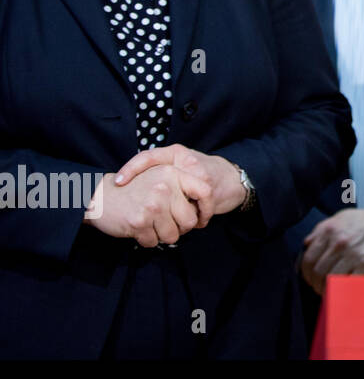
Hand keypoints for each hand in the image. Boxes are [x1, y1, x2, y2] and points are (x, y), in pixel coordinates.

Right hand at [85, 164, 204, 246]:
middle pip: (189, 220)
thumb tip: (202, 213)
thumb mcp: (159, 178)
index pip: (205, 191)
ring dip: (162, 236)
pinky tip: (139, 229)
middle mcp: (164, 187)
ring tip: (151, 225)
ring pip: (173, 235)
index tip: (201, 219)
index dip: (207, 209)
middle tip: (167, 225)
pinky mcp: (139, 221)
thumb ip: (181, 188)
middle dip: (180, 228)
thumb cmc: (133, 190)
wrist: (99, 197)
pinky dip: (147, 240)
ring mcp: (152, 205)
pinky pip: (153, 242)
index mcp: (172, 173)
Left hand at [113, 144, 245, 221]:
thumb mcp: (179, 164)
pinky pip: (191, 209)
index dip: (131, 168)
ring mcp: (198, 175)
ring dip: (169, 215)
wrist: (231, 177)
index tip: (118, 182)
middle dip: (149, 202)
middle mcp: (186, 161)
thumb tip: (127, 183)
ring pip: (173, 199)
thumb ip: (159, 169)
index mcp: (175, 153)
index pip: (148, 156)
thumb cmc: (199, 173)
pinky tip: (189, 225)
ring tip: (162, 224)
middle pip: (159, 181)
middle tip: (139, 215)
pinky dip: (188, 220)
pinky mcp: (208, 190)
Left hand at [300, 207, 363, 293]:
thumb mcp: (343, 217)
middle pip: (317, 271)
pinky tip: (342, 292)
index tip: (309, 278)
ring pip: (330, 279)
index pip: (308, 257)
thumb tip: (307, 243)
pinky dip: (342, 290)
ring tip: (329, 292)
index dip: (305, 272)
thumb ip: (323, 228)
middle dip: (315, 284)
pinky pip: (348, 282)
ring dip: (326, 289)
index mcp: (331, 230)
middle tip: (318, 288)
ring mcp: (352, 253)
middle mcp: (339, 241)